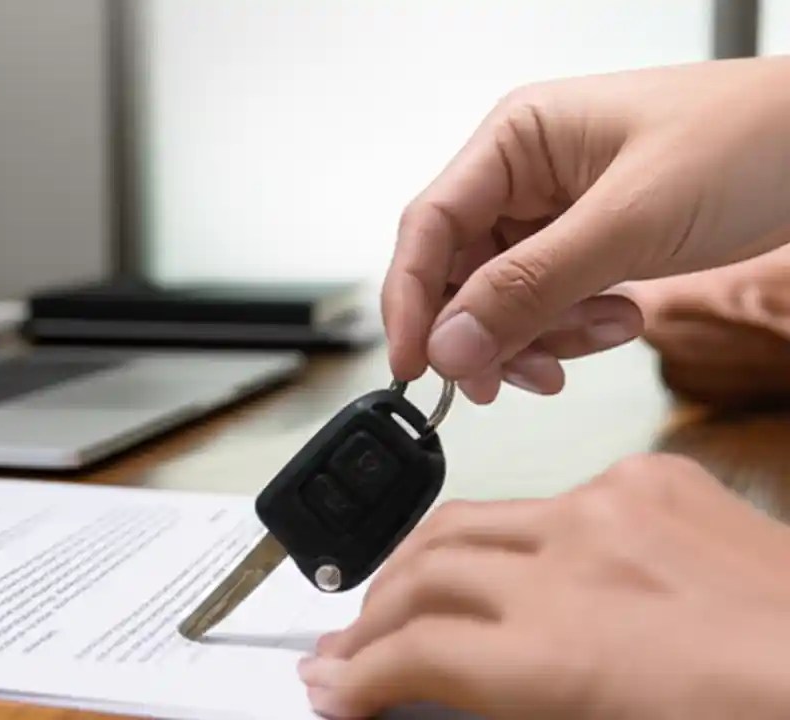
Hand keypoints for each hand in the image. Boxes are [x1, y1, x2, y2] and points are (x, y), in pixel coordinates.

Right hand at [302, 454, 789, 718]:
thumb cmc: (755, 719)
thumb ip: (508, 708)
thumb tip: (438, 693)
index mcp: (567, 657)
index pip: (417, 654)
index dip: (358, 677)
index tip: (334, 690)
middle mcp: (576, 565)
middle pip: (422, 575)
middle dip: (369, 620)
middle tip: (349, 651)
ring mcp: (612, 506)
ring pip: (466, 519)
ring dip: (416, 562)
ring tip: (396, 594)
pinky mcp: (649, 476)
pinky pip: (549, 497)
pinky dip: (513, 534)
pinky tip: (513, 563)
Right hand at [384, 58, 789, 402]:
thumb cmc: (751, 141)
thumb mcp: (631, 221)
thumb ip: (531, 287)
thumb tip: (449, 344)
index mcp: (516, 139)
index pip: (428, 226)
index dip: (411, 300)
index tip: (415, 366)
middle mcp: (525, 173)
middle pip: (461, 271)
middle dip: (487, 331)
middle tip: (508, 380)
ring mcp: (556, 211)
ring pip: (505, 297)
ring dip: (540, 335)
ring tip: (600, 337)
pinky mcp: (589, 242)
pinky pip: (550, 302)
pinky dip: (573, 328)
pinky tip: (619, 322)